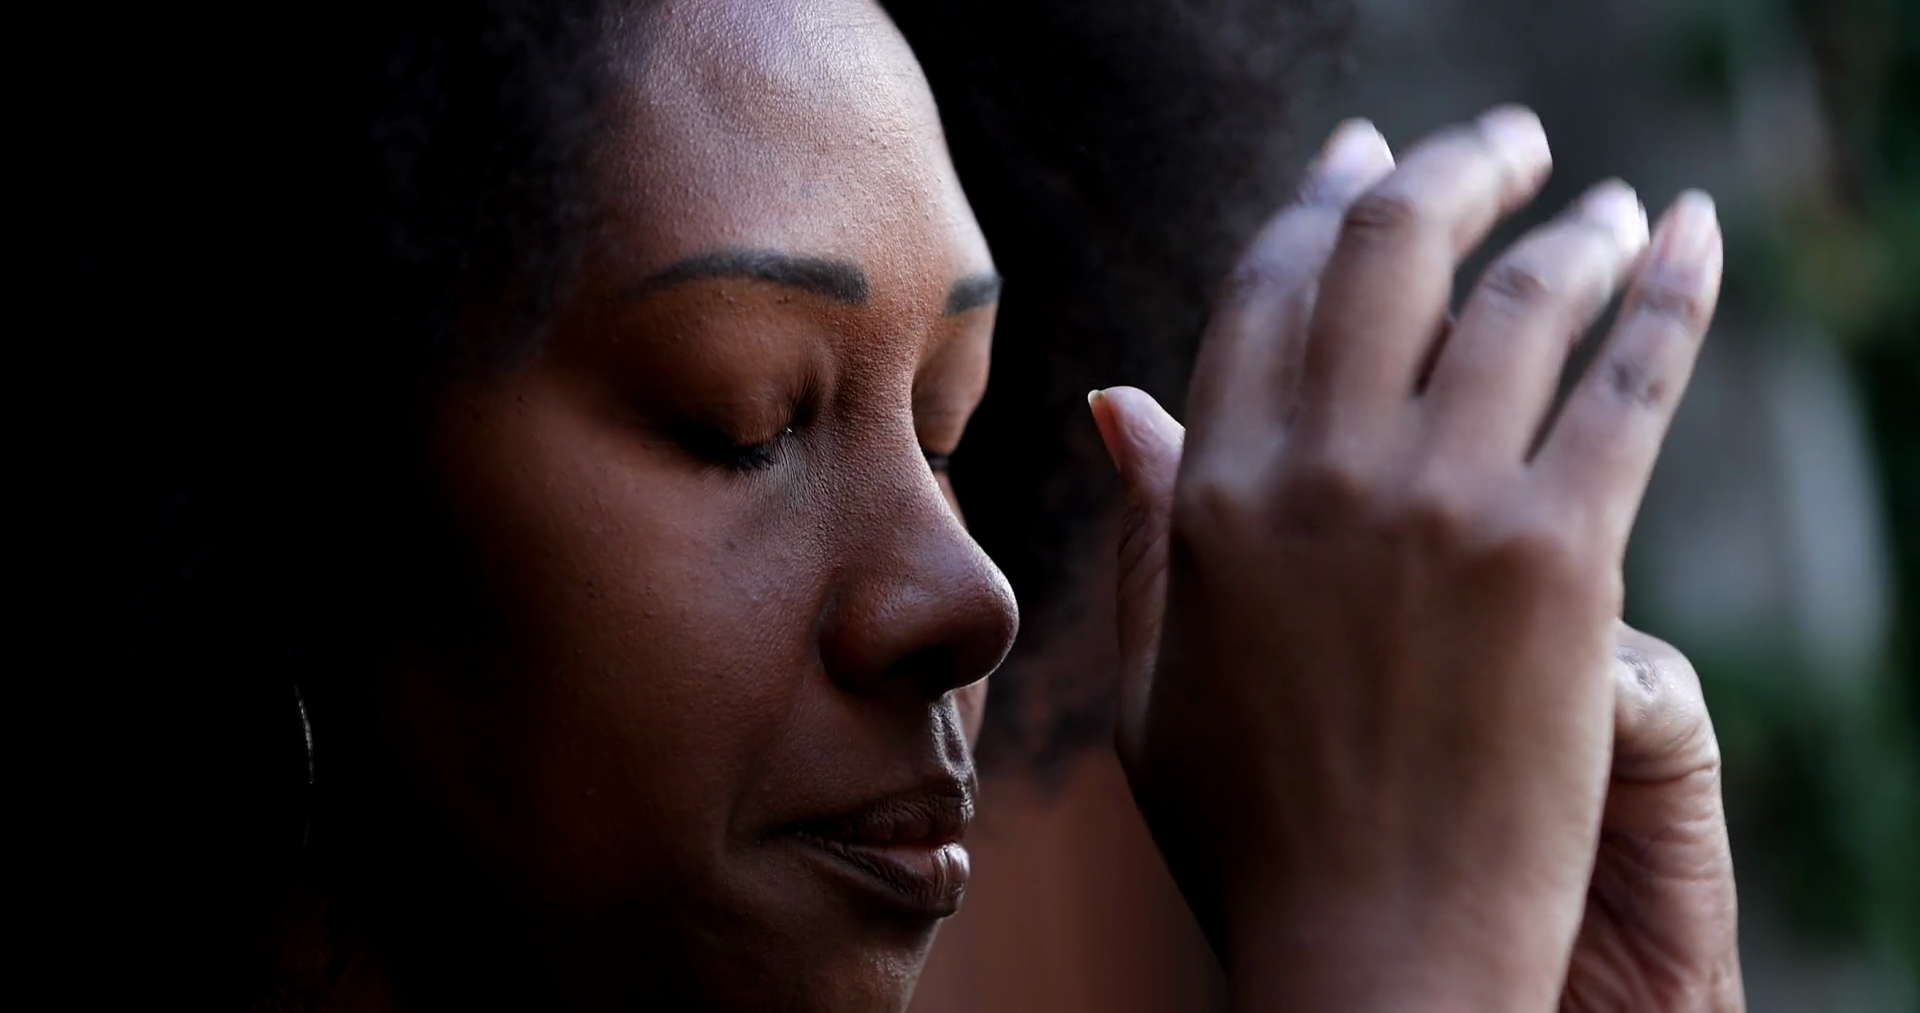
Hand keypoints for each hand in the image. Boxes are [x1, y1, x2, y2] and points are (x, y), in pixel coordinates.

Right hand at [1090, 109, 1727, 1010]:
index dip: (1319, 196)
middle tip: (1503, 142)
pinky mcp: (1560, 561)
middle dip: (1452, 165)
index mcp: (1212, 496)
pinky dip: (1672, 293)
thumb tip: (1115, 399)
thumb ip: (1146, 529)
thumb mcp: (1157, 676)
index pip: (1269, 287)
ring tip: (1608, 209)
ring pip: (1516, 296)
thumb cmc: (1254, 834)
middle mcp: (1316, 474)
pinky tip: (1694, 238)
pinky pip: (1629, 382)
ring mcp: (1437, 509)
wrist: (1372, 958)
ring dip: (1571, 226)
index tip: (1364, 147)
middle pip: (1387, 246)